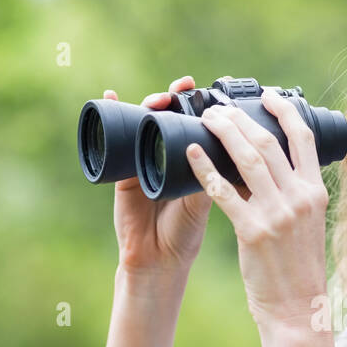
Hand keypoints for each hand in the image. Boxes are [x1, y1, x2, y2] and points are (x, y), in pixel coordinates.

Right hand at [104, 75, 252, 277]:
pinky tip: (113, 96)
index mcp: (193, 161)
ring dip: (149, 101)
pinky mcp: (123, 168)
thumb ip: (213, 178)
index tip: (214, 91)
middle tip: (183, 88)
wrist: (157, 259)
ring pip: (145, 121)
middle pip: (170, 115)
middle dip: (175, 97)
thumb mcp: (204, 201)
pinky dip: (114, 113)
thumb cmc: (185, 233)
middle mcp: (168, 155)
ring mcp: (144, 159)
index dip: (203, 105)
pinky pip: (117, 136)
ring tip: (158, 96)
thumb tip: (234, 151)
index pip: (196, 124)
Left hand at [186, 88, 330, 331]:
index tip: (266, 96)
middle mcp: (300, 198)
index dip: (284, 111)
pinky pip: (224, 191)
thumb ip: (292, 196)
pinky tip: (191, 153)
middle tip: (219, 107)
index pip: (303, 139)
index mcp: (315, 193)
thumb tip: (267, 170)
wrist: (296, 309)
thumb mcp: (305, 225)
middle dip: (241, 118)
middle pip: (268, 142)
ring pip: (247, 158)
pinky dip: (205, 168)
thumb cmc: (298, 269)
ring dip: (223, 132)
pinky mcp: (253, 232)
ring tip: (205, 119)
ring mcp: (277, 214)